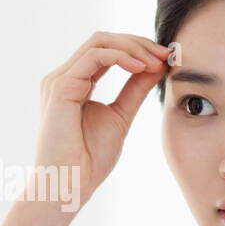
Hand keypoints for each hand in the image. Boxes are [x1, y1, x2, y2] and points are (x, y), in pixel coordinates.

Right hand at [32, 31, 169, 214]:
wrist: (69, 185)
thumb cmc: (88, 160)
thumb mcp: (121, 115)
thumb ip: (135, 89)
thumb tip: (157, 65)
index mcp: (74, 83)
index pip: (106, 50)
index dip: (137, 49)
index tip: (165, 58)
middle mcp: (63, 77)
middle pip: (103, 40)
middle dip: (138, 43)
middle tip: (165, 54)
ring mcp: (59, 80)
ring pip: (99, 42)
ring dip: (133, 47)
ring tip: (156, 61)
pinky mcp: (61, 87)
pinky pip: (94, 56)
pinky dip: (121, 57)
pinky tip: (140, 67)